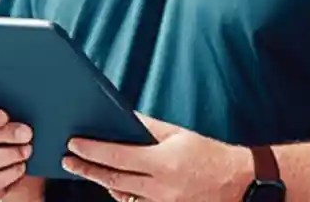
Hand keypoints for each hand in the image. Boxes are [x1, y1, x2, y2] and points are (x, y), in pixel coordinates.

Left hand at [62, 113, 250, 201]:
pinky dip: (123, 195)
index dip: (91, 151)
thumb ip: (149, 128)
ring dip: (102, 182)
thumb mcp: (179, 135)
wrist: (241, 184)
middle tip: (68, 160)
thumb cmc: (210, 155)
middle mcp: (161, 189)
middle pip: (113, 180)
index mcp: (163, 164)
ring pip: (122, 195)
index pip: (117, 157)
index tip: (73, 144)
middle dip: (87, 169)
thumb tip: (124, 117)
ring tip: (86, 170)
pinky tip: (112, 184)